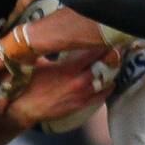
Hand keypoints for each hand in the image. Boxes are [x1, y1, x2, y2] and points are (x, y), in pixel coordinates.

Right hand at [6, 47, 120, 129]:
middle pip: (102, 66)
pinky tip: (111, 83)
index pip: (93, 53)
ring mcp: (82, 94)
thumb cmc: (31, 84)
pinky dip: (107, 89)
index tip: (108, 38)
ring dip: (111, 72)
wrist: (27, 108)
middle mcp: (79, 80)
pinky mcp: (81, 105)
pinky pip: (100, 96)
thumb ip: (48, 50)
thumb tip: (49, 36)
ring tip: (116, 64)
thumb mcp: (39, 62)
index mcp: (69, 67)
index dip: (102, 44)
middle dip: (110, 56)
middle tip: (117, 48)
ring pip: (104, 81)